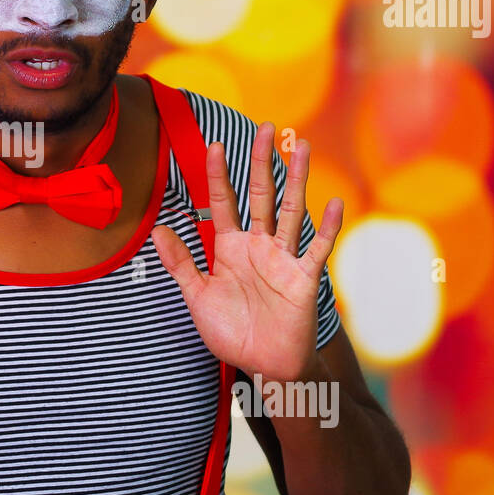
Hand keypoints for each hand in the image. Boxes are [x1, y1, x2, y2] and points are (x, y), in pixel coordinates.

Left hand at [152, 123, 343, 383]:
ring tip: (301, 146)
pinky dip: (326, 227)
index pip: (224, 202)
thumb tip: (160, 229)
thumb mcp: (198, 297)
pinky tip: (333, 202)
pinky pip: (317, 249)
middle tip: (265, 128)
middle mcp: (258, 246)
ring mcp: (283, 259)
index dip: (218, 174)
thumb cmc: (232, 332)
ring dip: (297, 179)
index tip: (213, 144)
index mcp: (230, 248)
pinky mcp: (304, 279)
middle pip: (260, 195)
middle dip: (261, 162)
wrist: (263, 367)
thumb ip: (181, 264)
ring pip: (290, 211)